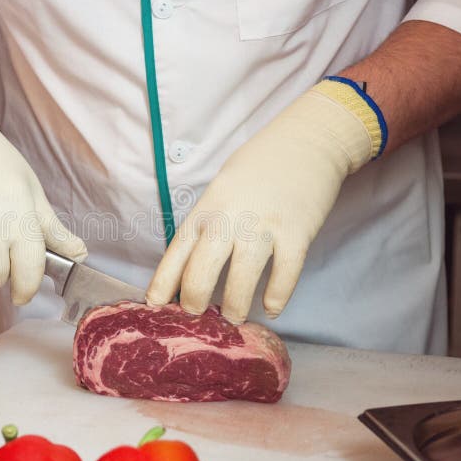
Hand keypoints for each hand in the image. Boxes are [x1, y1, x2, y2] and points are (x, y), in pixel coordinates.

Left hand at [146, 80, 380, 322]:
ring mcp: (263, 227)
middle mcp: (230, 219)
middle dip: (195, 302)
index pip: (177, 252)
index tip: (155, 306)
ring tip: (234, 319)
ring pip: (241, 281)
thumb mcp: (221, 190)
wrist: (305, 142)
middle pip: (202, 272)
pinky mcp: (296, 234)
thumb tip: (194, 266)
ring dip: (235, 307)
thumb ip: (209, 223)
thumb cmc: (258, 168)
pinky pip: (284, 276)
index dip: (163, 283)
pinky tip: (271, 308)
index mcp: (206, 208)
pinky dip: (277, 297)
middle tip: (198, 317)